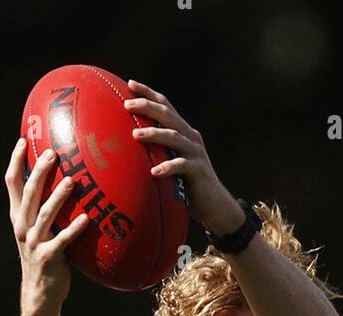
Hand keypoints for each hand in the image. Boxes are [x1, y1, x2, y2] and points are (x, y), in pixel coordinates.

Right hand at [5, 139, 89, 312]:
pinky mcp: (48, 258)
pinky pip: (62, 240)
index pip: (12, 183)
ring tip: (72, 181)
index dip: (16, 161)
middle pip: (29, 192)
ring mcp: (34, 242)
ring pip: (44, 214)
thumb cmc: (46, 260)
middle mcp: (22, 227)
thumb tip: (66, 189)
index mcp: (18, 217)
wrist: (40, 296)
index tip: (24, 140)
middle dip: (40, 171)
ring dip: (58, 196)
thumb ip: (46, 213)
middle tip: (53, 153)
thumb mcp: (40, 234)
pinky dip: (74, 229)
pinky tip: (86, 218)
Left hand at [122, 78, 244, 234]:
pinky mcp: (199, 171)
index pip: (166, 106)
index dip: (149, 93)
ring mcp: (196, 153)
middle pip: (168, 115)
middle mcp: (191, 137)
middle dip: (148, 106)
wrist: (215, 205)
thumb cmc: (188, 185)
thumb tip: (130, 144)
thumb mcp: (173, 162)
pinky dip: (168, 167)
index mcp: (183, 132)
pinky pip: (182, 166)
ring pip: (174, 137)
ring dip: (154, 134)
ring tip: (135, 135)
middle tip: (127, 104)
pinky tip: (154, 172)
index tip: (130, 84)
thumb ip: (160, 150)